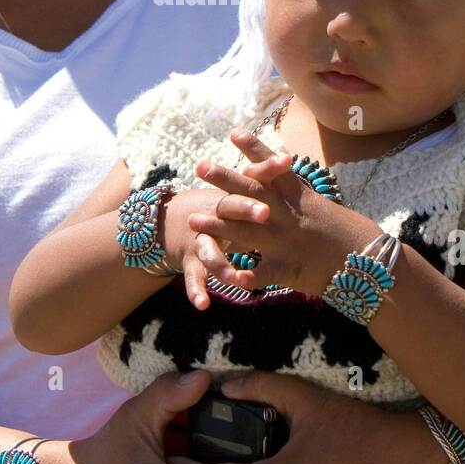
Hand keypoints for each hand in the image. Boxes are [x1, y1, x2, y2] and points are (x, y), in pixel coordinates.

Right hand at [165, 149, 295, 307]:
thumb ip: (262, 179)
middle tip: (265, 213)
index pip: (250, 177)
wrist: (175, 219)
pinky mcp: (190, 260)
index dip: (267, 169)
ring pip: (209, 249)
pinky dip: (196, 291)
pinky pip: (194, 276)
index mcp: (231, 194)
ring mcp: (200, 237)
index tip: (287, 161)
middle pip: (229, 208)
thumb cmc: (223, 207)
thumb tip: (289, 158)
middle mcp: (213, 213)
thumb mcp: (238, 192)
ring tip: (231, 278)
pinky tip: (203, 305)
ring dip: (220, 263)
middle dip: (246, 209)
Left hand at [188, 130, 356, 295]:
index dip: (254, 149)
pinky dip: (244, 276)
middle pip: (252, 192)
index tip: (234, 133)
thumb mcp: (320, 206)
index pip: (274, 168)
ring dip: (217, 226)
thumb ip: (296, 195)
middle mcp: (289, 215)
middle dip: (224, 179)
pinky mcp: (288, 268)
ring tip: (192, 221)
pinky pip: (261, 273)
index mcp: (299, 197)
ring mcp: (286, 242)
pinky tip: (225, 277)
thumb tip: (282, 177)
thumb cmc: (346, 233)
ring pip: (245, 231)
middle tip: (200, 166)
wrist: (369, 261)